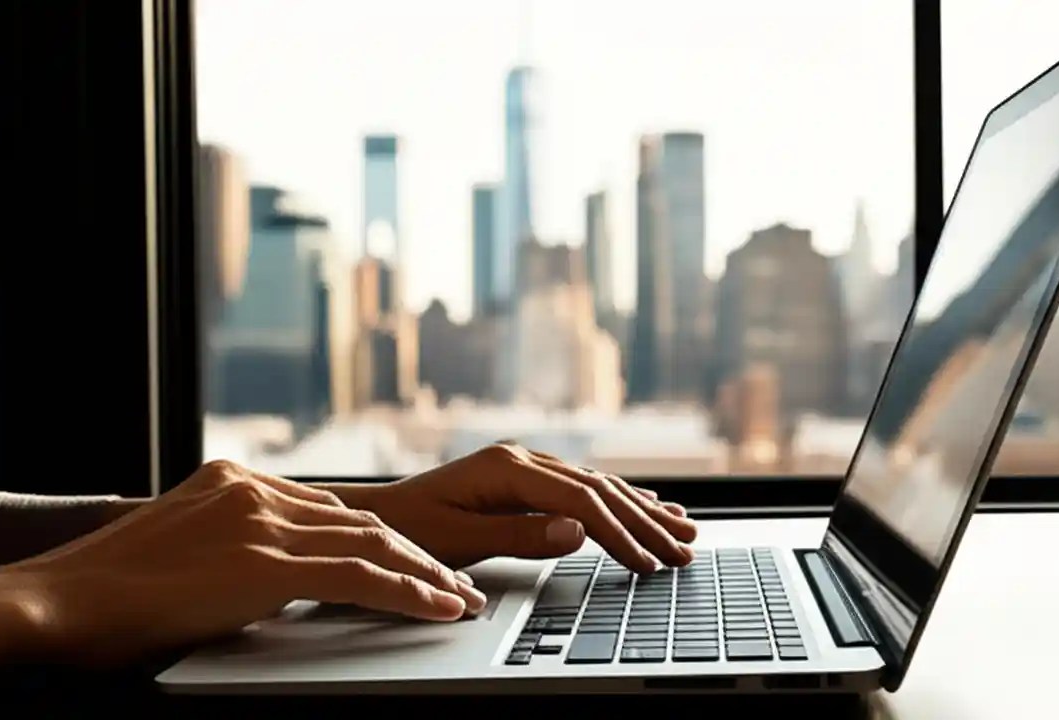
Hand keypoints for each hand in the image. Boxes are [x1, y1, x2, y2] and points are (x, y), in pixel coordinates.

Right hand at [0, 460, 485, 667]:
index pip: (329, 509)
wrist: (55, 603)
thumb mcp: (180, 551)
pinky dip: (407, 592)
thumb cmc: (106, 595)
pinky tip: (438, 607)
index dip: (379, 540)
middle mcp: (253, 491)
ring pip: (369, 543)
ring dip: (424, 574)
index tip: (413, 561)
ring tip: (459, 599)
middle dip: (414, 554)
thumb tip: (272, 580)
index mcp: (234, 481)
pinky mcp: (262, 564)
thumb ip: (232, 548)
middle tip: (454, 583)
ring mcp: (259, 522)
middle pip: (360, 521)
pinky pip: (357, 577)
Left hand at [324, 442, 697, 573]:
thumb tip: (579, 531)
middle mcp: (521, 459)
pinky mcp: (521, 479)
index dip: (621, 533)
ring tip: (682, 528)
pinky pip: (581, 488)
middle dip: (646, 521)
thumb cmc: (405, 530)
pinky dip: (617, 501)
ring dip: (641, 510)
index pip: (581, 501)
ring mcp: (523, 466)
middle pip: (598, 489)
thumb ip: (519, 535)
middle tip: (686, 549)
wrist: (373, 515)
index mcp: (506, 469)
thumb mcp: (456, 539)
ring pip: (596, 486)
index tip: (649, 563)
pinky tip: (643, 506)